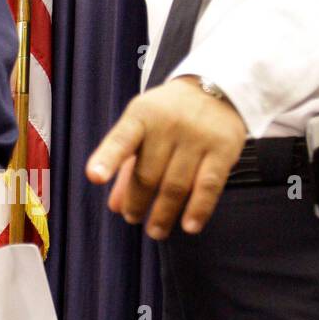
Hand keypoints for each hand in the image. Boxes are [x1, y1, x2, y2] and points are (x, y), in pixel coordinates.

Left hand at [86, 77, 246, 236]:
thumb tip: (115, 207)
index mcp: (141, 116)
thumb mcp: (142, 130)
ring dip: (164, 214)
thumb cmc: (168, 116)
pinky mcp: (224, 148)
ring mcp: (198, 136)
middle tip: (133, 218)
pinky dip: (198, 209)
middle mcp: (169, 124)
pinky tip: (189, 226)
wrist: (215, 89)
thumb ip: (127, 166)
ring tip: (155, 231)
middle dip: (137, 202)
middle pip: (148, 174)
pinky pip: (209, 186)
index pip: (121, 139)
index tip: (94, 176)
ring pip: (176, 185)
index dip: (107, 158)